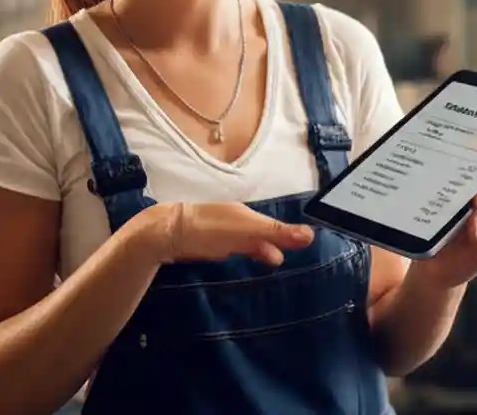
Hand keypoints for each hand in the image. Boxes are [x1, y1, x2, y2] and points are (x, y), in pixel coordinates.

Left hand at [137, 202, 314, 266]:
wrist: (165, 235)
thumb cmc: (208, 231)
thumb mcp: (245, 232)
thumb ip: (275, 234)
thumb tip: (311, 234)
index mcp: (245, 214)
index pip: (273, 226)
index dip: (287, 236)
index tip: (304, 247)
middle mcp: (235, 220)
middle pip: (261, 232)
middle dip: (275, 243)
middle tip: (288, 258)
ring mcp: (220, 231)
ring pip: (247, 240)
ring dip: (261, 250)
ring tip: (273, 261)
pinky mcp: (207, 243)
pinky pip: (233, 247)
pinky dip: (245, 252)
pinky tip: (245, 258)